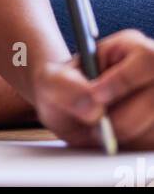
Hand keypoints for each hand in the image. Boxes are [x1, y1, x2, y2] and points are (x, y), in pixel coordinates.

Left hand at [34, 30, 153, 149]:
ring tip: (100, 131)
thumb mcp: (50, 80)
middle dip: (124, 119)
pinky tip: (112, 138)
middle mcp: (151, 73)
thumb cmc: (61, 88)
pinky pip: (150, 142)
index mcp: (130, 47)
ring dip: (126, 136)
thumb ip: (65, 85)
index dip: (123, 80)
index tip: (96, 97)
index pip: (146, 58)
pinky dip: (130, 146)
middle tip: (96, 127)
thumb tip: (94, 106)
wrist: (66, 110)